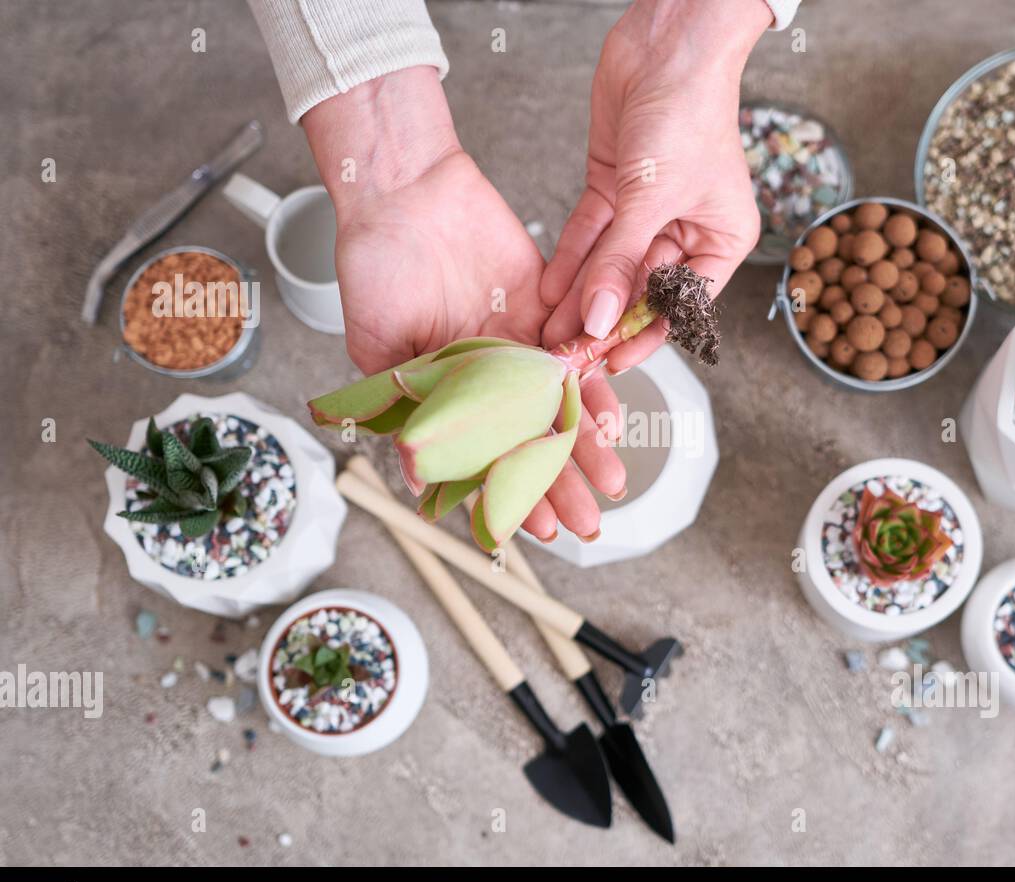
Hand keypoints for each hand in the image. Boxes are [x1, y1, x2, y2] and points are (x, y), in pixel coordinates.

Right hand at [302, 68, 624, 540]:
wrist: (405, 190)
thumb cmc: (375, 265)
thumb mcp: (376, 346)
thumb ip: (401, 406)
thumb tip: (414, 475)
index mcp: (448, 394)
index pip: (485, 458)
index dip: (508, 496)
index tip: (531, 531)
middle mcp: (489, 379)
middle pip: (530, 442)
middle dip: (560, 483)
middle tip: (588, 522)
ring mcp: (518, 346)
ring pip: (559, 406)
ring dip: (585, 445)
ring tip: (611, 480)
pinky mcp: (545, 308)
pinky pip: (575, 353)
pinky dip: (592, 385)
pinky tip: (611, 417)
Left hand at [539, 0, 769, 370]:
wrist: (668, 43)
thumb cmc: (689, 112)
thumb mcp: (653, 198)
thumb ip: (620, 261)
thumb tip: (598, 321)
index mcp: (720, 239)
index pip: (681, 304)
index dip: (646, 336)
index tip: (611, 362)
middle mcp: (685, 230)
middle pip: (641, 289)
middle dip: (603, 319)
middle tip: (568, 353)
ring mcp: (647, 211)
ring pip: (611, 266)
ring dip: (580, 297)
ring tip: (549, 331)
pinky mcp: (614, 189)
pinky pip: (590, 236)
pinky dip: (570, 261)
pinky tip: (550, 291)